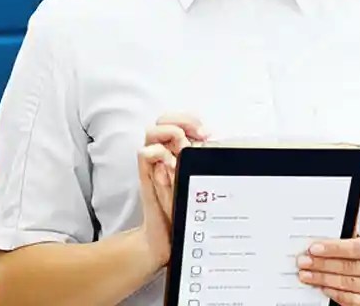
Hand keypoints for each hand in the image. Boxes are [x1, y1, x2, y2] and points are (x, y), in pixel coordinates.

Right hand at [134, 114, 206, 269]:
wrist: (164, 239)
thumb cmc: (183, 212)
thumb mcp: (198, 186)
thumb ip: (202, 167)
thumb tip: (215, 147)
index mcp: (176, 154)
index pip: (178, 122)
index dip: (191, 120)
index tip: (206, 133)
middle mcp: (163, 156)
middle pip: (163, 120)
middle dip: (182, 121)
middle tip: (199, 135)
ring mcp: (153, 166)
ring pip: (151, 132)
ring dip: (169, 133)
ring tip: (183, 147)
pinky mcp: (146, 178)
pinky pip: (144, 154)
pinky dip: (157, 153)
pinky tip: (171, 164)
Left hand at [296, 236, 359, 304]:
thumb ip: (351, 243)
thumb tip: (322, 244)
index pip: (357, 247)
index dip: (333, 248)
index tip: (314, 248)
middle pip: (350, 267)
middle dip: (322, 264)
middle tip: (304, 262)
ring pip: (349, 284)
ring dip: (324, 279)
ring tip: (308, 275)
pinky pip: (353, 300)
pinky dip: (335, 294)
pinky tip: (324, 288)